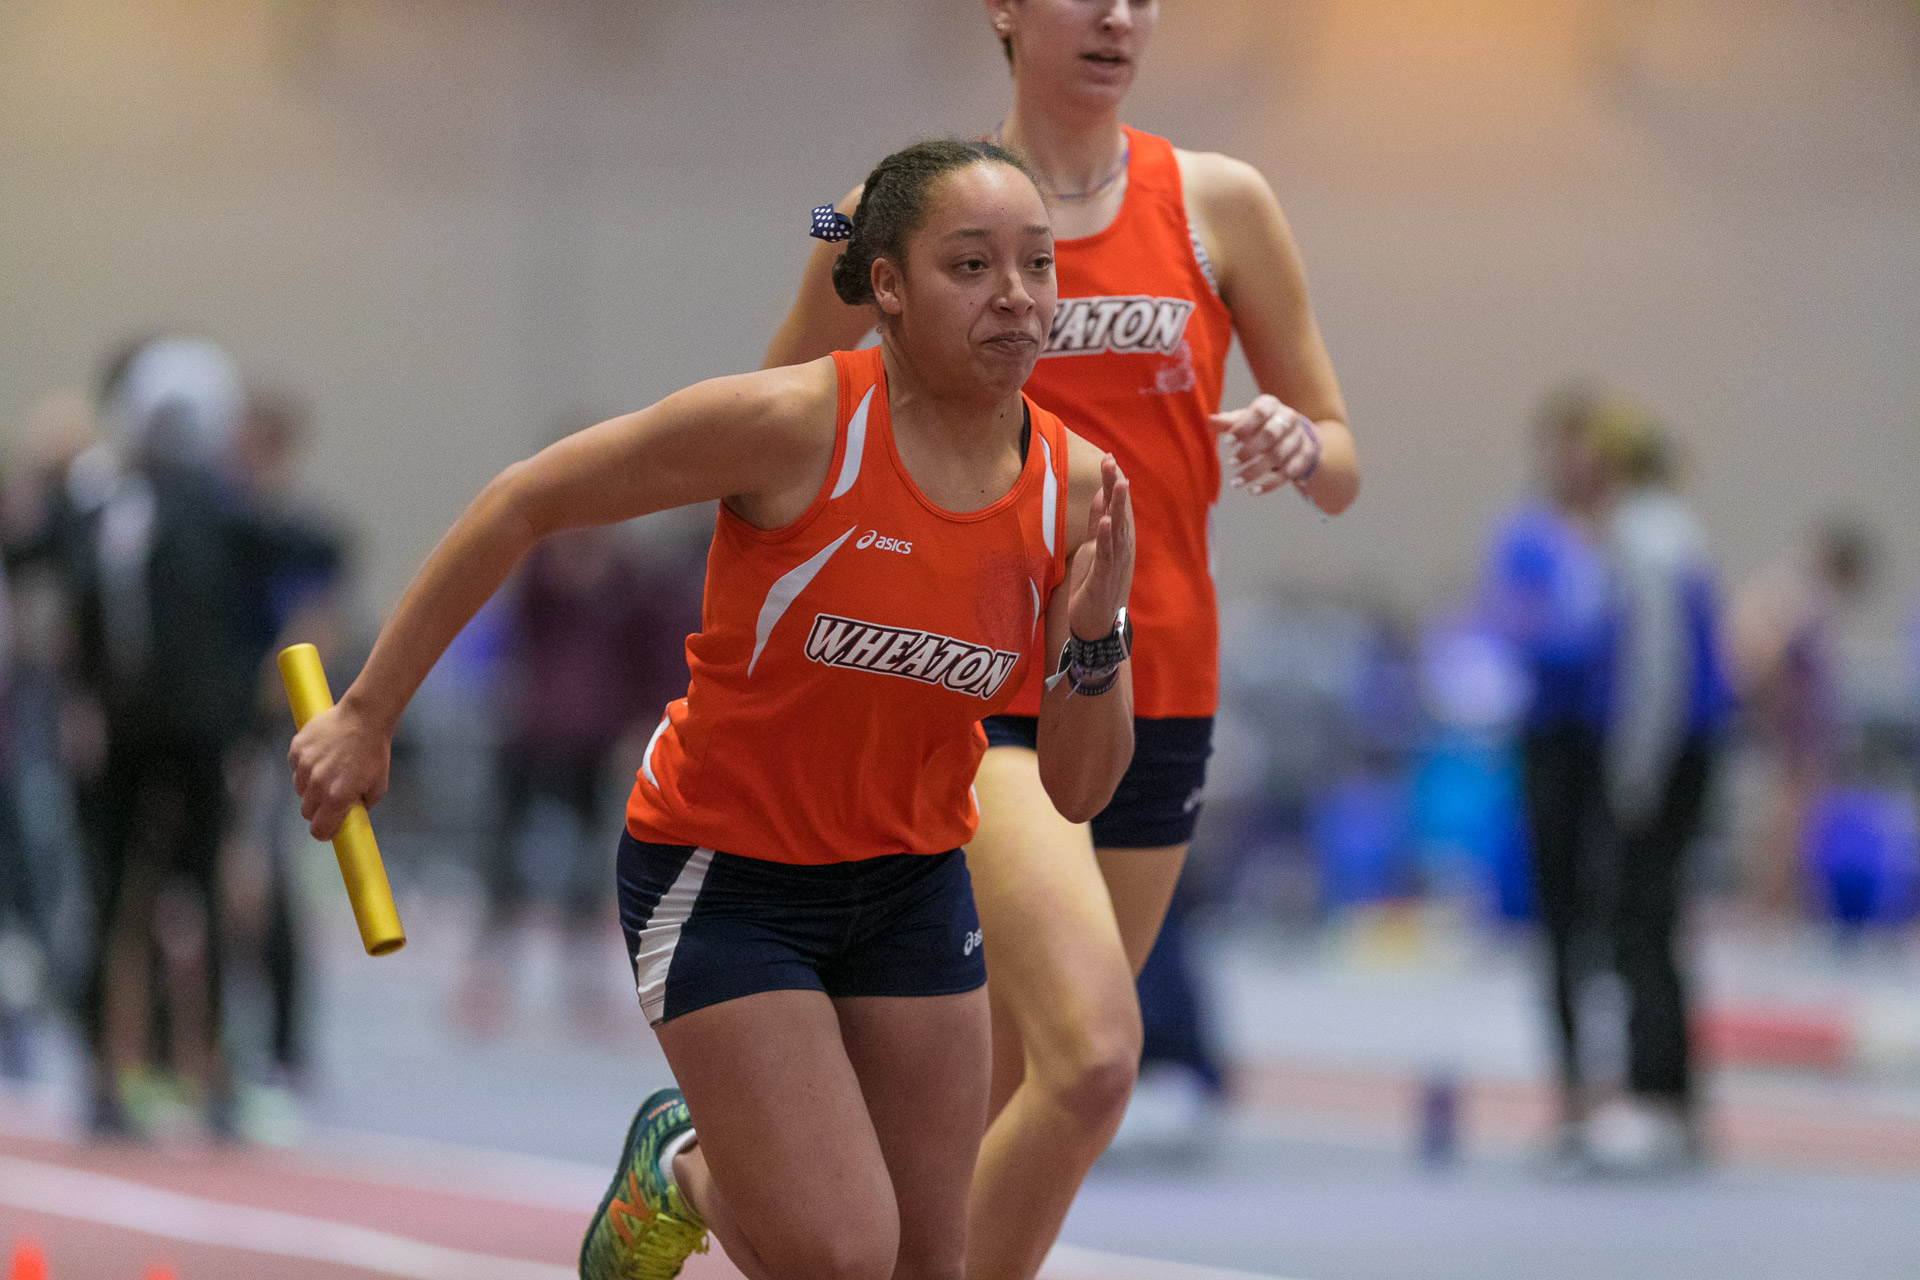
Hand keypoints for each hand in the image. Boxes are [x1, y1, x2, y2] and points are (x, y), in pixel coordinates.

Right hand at [288, 697, 391, 841]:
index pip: (318, 830)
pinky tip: (322, 755)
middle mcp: (317, 784)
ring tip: (330, 770)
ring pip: (300, 789)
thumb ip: (361, 806)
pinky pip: (295, 768)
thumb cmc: (374, 752)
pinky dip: (305, 766)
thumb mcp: (378, 786)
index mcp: (337, 797)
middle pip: (306, 811)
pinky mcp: (296, 749)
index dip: (324, 832)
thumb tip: (350, 816)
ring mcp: (304, 766)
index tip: (328, 829)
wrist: (365, 717)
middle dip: (318, 809)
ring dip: (311, 787)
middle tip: (332, 797)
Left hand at [1067, 455, 1133, 640]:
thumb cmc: (1094, 585)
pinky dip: (1106, 538)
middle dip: (1115, 486)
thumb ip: (1096, 524)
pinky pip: (1106, 555)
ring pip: (1117, 530)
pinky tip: (1106, 522)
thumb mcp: (1092, 548)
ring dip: (1117, 506)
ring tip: (1119, 483)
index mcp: (1116, 540)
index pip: (1115, 506)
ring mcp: (1114, 564)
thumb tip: (1101, 496)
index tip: (1109, 457)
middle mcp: (1120, 549)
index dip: (1112, 483)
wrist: (1095, 624)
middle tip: (1112, 460)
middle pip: (1119, 512)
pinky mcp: (1103, 579)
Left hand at [1210, 394, 1319, 494]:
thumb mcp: (1244, 420)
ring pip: (1278, 456)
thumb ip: (1227, 422)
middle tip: (1231, 463)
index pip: (1259, 412)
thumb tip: (1208, 420)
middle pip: (1271, 434)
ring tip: (1235, 483)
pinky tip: (1253, 491)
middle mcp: (1289, 418)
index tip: (1227, 443)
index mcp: (1271, 405)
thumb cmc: (1259, 425)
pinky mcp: (1305, 457)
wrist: (1291, 434)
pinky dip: (1270, 484)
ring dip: (1255, 472)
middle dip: (1249, 450)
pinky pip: (1288, 473)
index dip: (1243, 427)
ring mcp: (1299, 437)